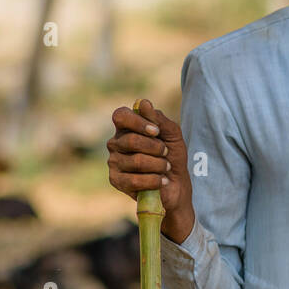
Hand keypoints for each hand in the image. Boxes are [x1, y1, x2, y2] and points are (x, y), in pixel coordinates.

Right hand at [108, 99, 193, 242]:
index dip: (138, 122)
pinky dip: (154, 181)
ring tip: (165, 168)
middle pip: (130, 140)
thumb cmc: (172, 156)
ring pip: (136, 161)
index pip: (121, 115)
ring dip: (158, 165)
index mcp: (127, 127)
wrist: (175, 186)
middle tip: (166, 153)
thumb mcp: (172, 135)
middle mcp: (116, 142)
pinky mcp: (115, 180)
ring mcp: (113, 161)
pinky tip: (162, 181)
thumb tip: (143, 103)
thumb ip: (159, 119)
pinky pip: (134, 180)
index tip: (156, 131)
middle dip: (156, 148)